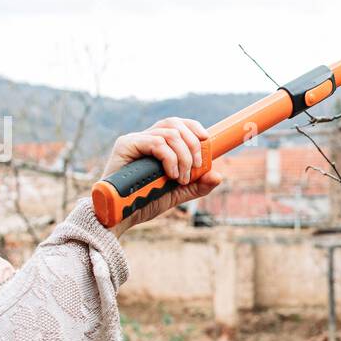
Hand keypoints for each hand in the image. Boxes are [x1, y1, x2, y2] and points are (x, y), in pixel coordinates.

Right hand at [103, 118, 222, 235]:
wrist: (122, 217)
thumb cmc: (145, 203)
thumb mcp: (177, 194)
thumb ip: (197, 185)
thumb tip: (218, 176)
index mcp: (157, 145)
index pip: (177, 124)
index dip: (194, 127)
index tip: (207, 140)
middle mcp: (145, 138)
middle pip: (175, 124)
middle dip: (193, 144)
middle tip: (197, 167)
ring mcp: (135, 140)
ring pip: (169, 134)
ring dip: (183, 157)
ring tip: (182, 179)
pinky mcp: (126, 145)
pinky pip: (157, 143)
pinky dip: (170, 158)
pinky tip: (171, 175)